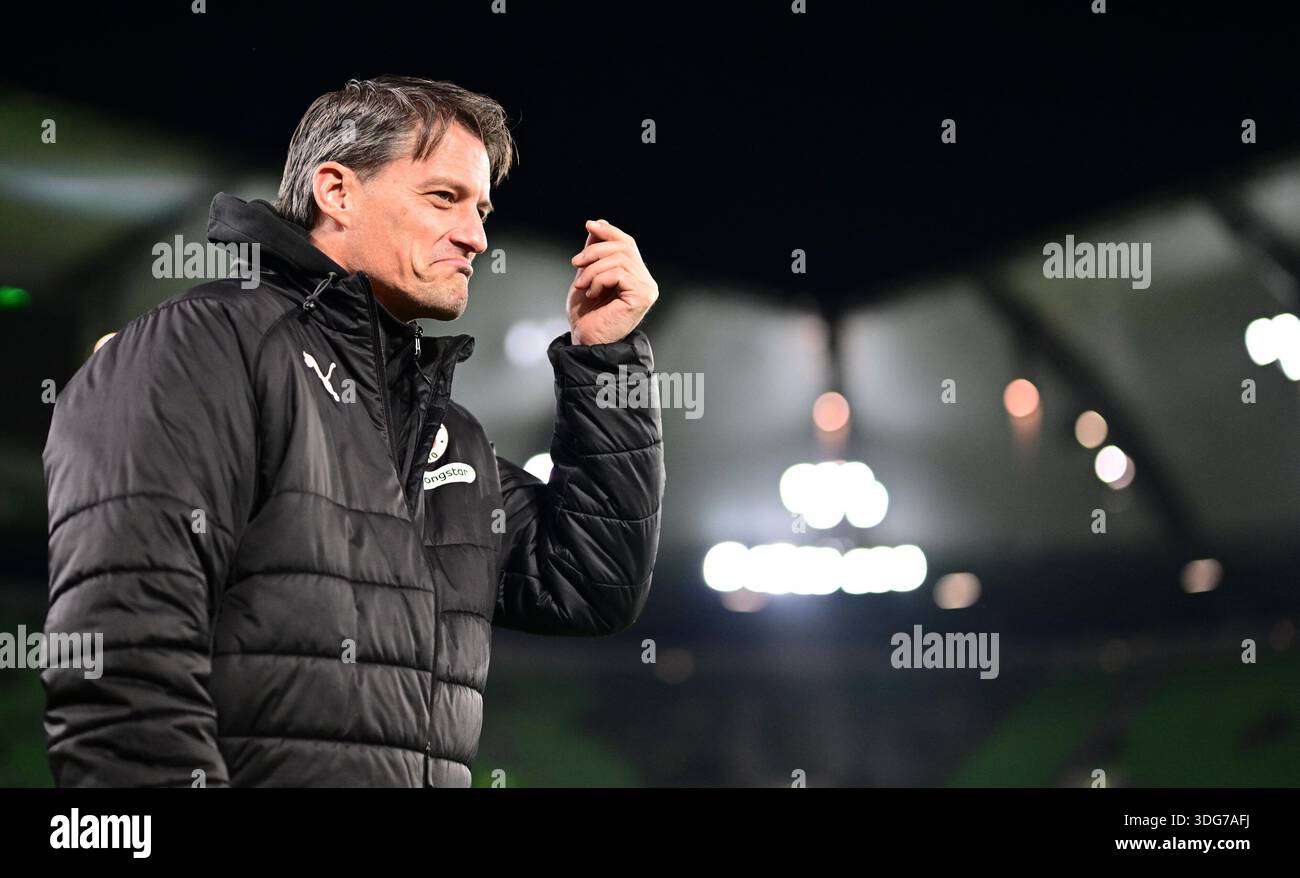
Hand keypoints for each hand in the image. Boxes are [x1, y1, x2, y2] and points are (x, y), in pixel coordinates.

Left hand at [566, 219, 658, 344]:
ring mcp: (646, 289)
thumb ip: (595, 252)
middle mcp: (646, 281)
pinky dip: (599, 279)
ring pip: (619, 259)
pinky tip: (592, 293)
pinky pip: (619, 273)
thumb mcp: (587, 274)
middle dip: (595, 251)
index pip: (627, 243)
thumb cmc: (586, 314)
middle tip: (576, 263)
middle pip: (623, 247)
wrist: (585, 339)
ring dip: (593, 269)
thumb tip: (597, 223)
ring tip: (582, 285)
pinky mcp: (641, 297)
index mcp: (635, 275)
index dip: (609, 231)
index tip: (589, 225)